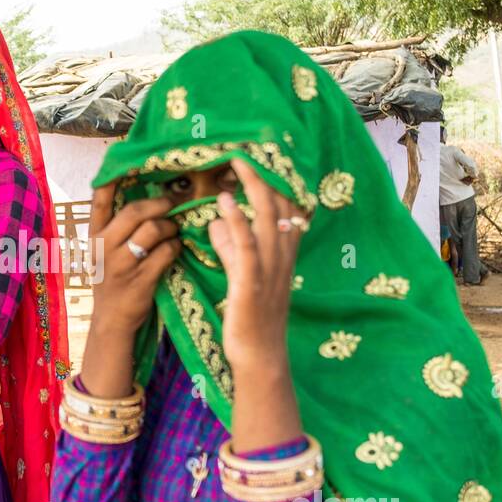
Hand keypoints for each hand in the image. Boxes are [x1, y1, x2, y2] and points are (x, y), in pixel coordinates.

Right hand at [86, 183, 179, 332]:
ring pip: (154, 230)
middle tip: (173, 202)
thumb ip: (115, 229)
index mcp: (95, 236)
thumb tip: (144, 199)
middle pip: (135, 211)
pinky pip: (166, 253)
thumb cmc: (112, 281)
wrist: (111, 321)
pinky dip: (176, 248)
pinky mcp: (141, 280)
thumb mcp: (103, 253)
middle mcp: (105, 247)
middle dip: (159, 203)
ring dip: (171, 227)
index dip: (113, 178)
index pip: (99, 199)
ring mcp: (122, 264)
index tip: (127, 163)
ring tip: (175, 230)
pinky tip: (176, 249)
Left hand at [207, 159, 303, 373]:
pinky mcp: (252, 283)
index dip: (276, 178)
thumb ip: (230, 245)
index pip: (285, 206)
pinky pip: (246, 246)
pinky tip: (222, 202)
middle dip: (266, 173)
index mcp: (282, 253)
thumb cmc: (249, 317)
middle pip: (279, 205)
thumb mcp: (239, 274)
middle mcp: (281, 256)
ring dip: (252, 187)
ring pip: (266, 219)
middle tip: (250, 145)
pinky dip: (235, 221)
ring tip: (237, 161)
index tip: (263, 151)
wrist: (259, 356)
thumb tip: (216, 218)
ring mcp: (270, 269)